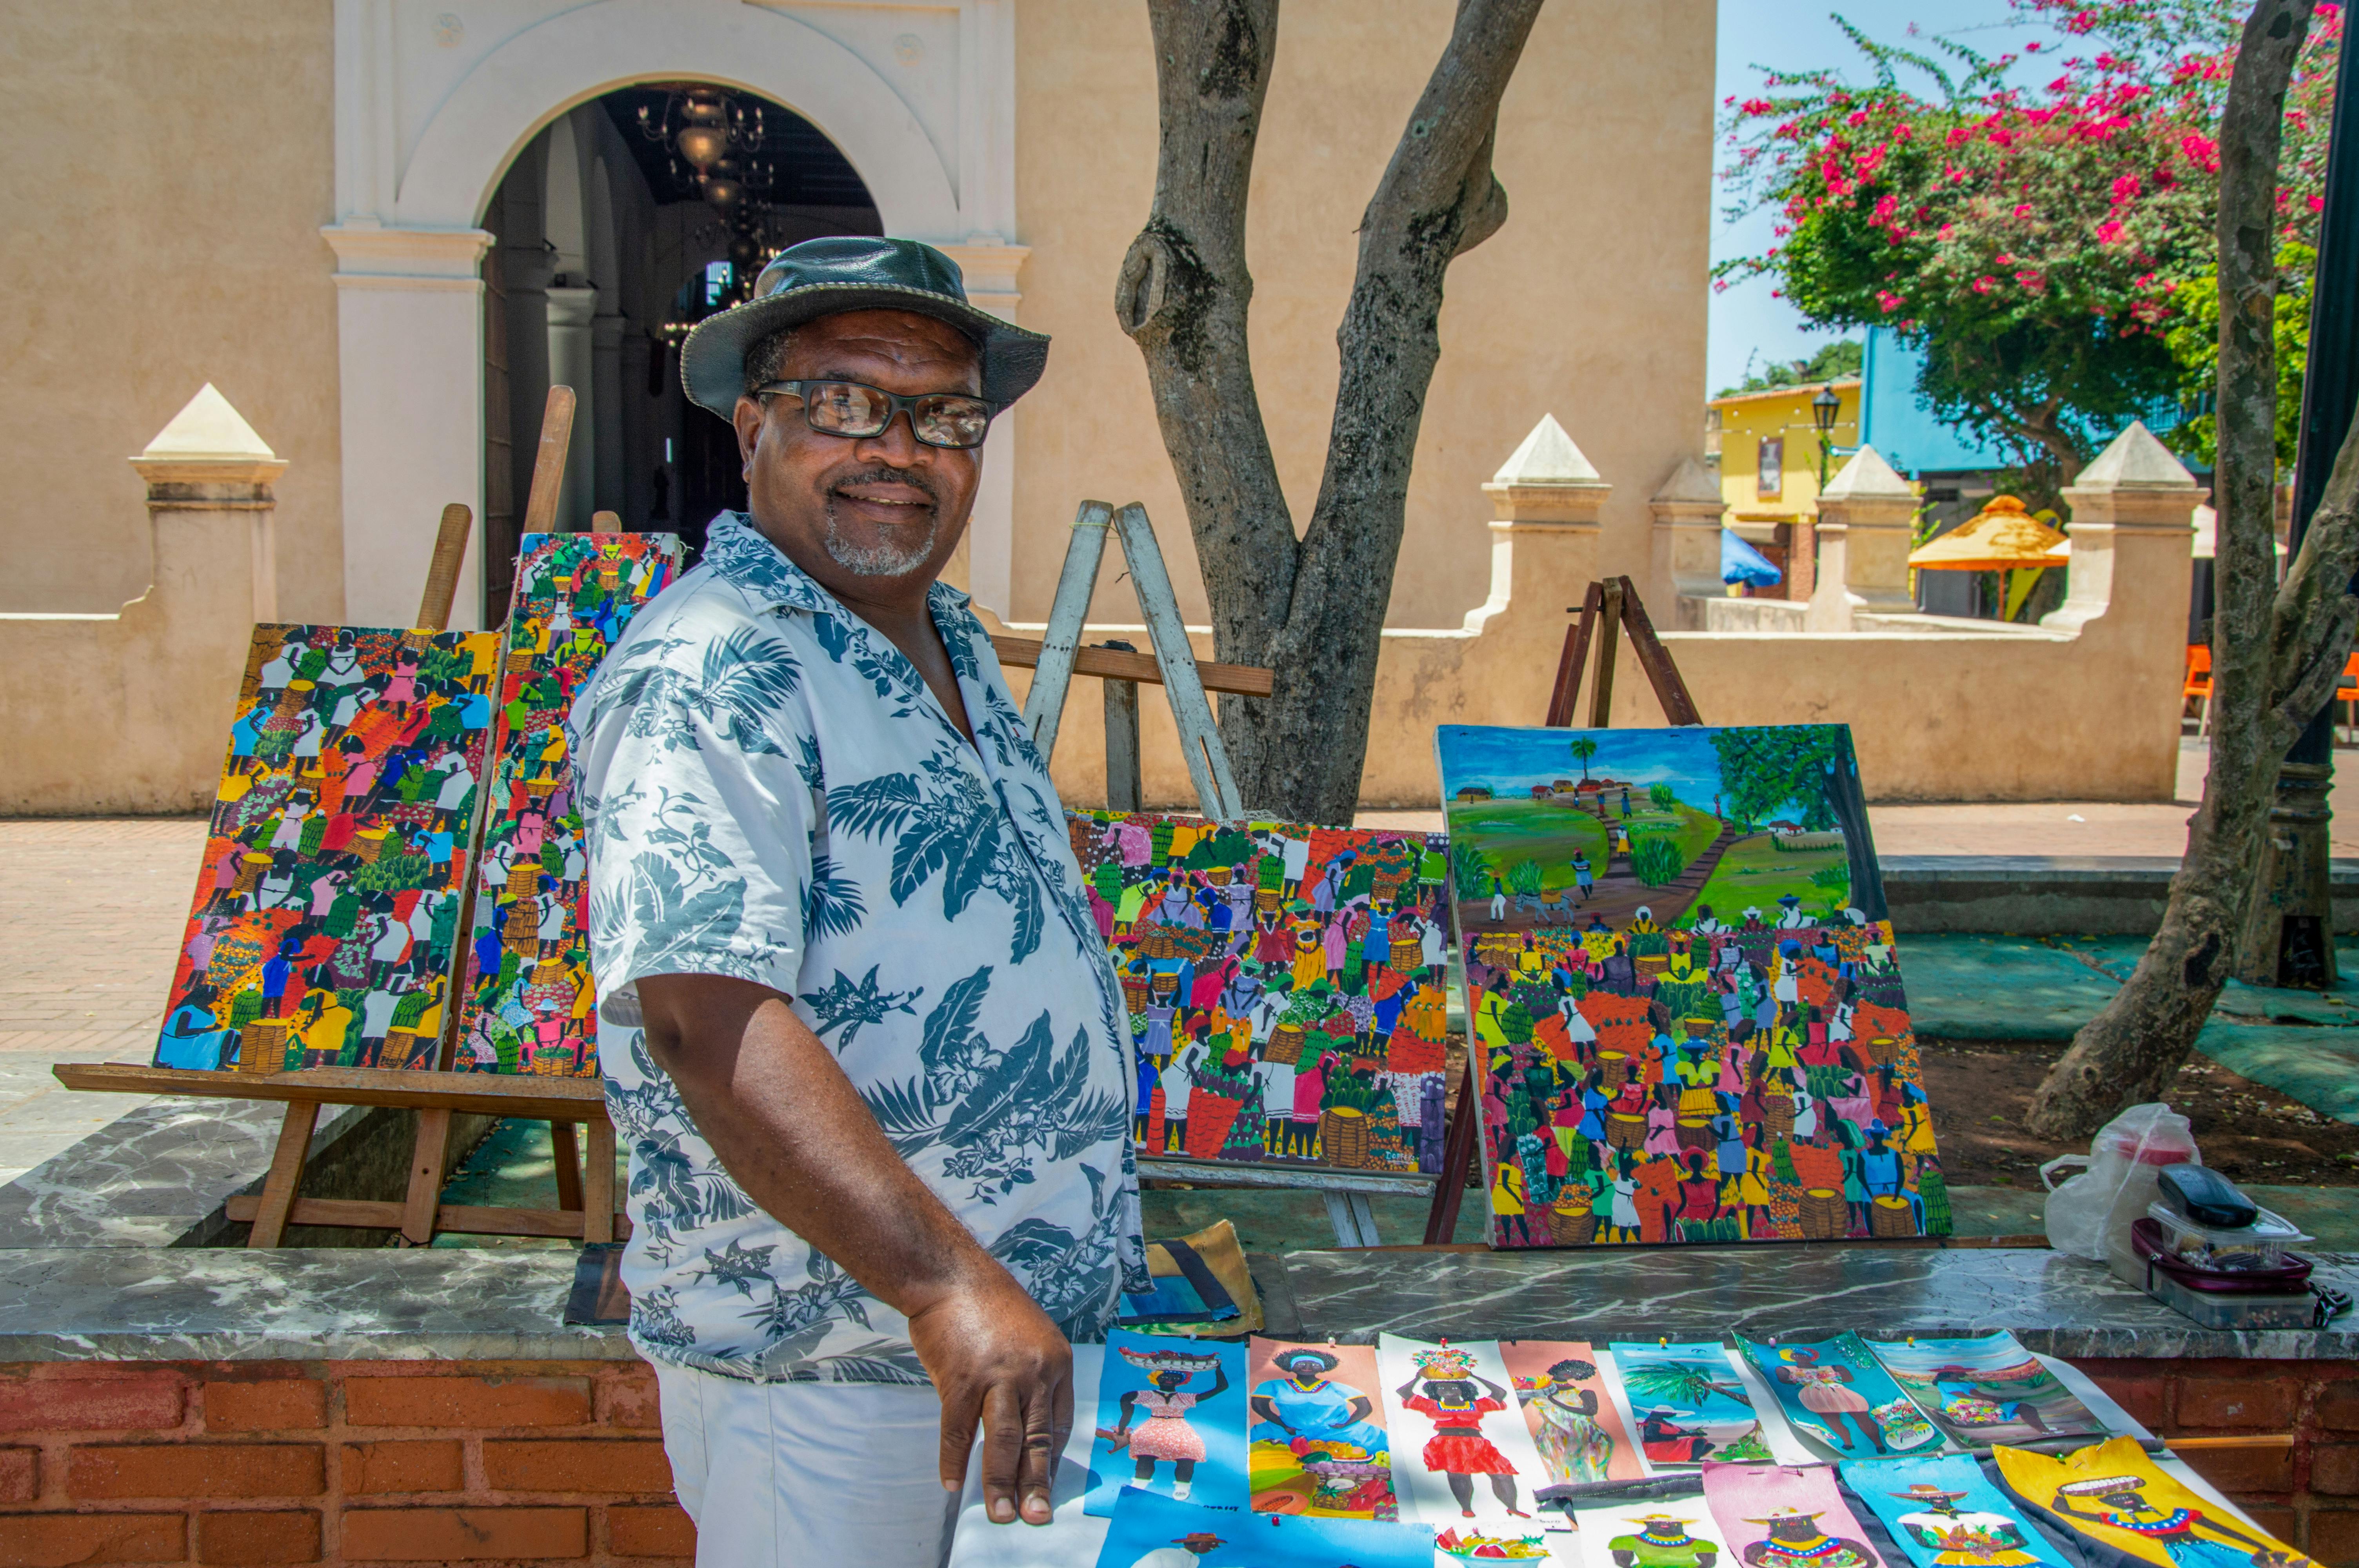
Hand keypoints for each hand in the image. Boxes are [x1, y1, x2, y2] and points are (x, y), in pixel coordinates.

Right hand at [908, 1265, 1072, 1526]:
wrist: (951, 1275)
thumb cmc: (988, 1307)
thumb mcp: (1029, 1338)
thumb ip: (1032, 1380)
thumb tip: (1022, 1425)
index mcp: (1057, 1362)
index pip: (1058, 1423)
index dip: (1050, 1459)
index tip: (1044, 1485)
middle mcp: (1034, 1371)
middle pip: (1036, 1439)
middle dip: (1035, 1484)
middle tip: (1036, 1518)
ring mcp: (998, 1376)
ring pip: (1004, 1441)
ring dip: (1000, 1483)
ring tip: (1001, 1515)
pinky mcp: (962, 1379)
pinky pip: (958, 1430)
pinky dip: (953, 1459)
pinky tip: (951, 1482)